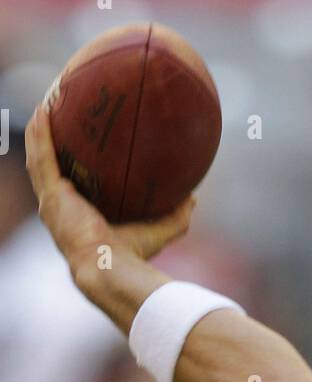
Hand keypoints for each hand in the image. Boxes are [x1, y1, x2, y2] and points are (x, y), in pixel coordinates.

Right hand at [25, 104, 194, 268]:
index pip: (73, 186)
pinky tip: (42, 111)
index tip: (79, 144)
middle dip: (50, 143)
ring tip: (46, 105)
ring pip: (40, 159)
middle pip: (52, 169)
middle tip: (56, 115)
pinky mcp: (51, 196)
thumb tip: (193, 198)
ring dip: (40, 132)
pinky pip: (41, 158)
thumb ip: (176, 215)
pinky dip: (39, 135)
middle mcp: (61, 209)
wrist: (111, 267)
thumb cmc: (132, 256)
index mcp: (80, 216)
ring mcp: (53, 203)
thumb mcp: (158, 231)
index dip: (72, 166)